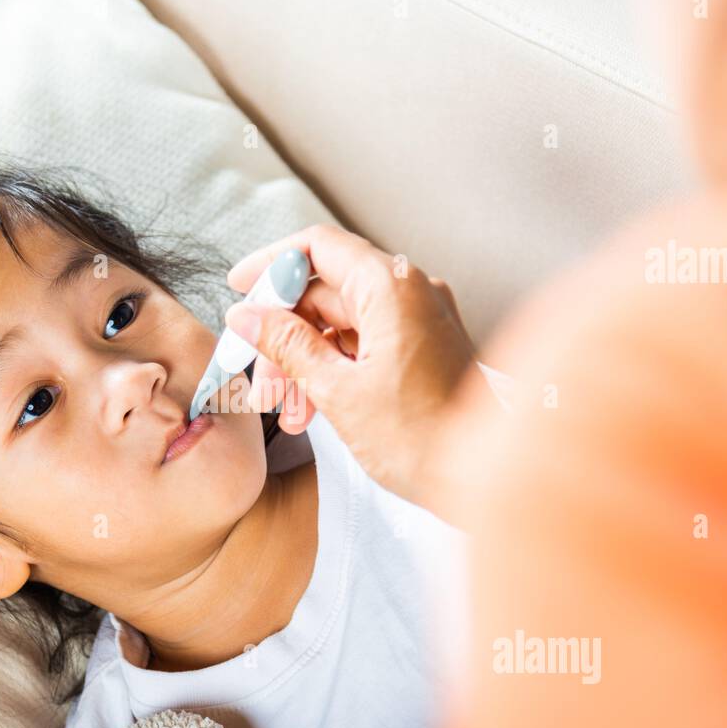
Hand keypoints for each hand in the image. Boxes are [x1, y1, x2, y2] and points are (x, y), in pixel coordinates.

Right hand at [225, 224, 474, 507]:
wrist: (487, 481)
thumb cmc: (423, 439)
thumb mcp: (338, 391)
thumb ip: (287, 345)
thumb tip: (248, 315)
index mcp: (392, 286)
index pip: (318, 247)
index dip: (272, 264)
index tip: (239, 288)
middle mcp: (411, 292)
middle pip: (325, 290)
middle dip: (283, 333)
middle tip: (256, 378)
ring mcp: (420, 320)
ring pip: (341, 322)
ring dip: (304, 360)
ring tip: (284, 411)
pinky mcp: (424, 349)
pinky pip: (365, 344)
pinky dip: (334, 370)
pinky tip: (311, 412)